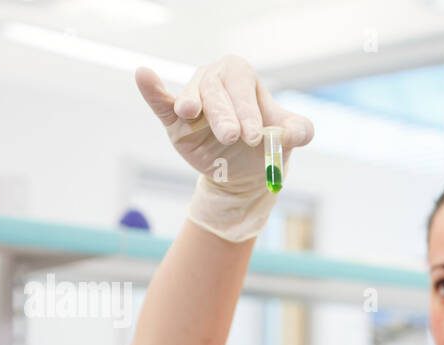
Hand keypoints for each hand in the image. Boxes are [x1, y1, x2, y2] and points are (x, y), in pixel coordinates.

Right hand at [135, 57, 313, 241]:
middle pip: (216, 91)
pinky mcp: (173, 118)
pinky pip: (160, 101)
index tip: (255, 137)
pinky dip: (152, 90)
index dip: (248, 109)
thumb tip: (298, 133)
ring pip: (192, 97)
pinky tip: (143, 75)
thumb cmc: (266, 143)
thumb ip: (299, 131)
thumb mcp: (287, 137)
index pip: (242, 85)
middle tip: (232, 137)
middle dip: (224, 113)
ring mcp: (193, 97)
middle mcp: (214, 79)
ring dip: (192, 103)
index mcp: (241, 76)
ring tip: (190, 112)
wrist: (245, 170)